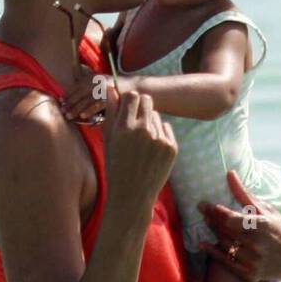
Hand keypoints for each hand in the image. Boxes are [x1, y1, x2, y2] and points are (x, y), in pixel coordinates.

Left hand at [60, 66, 121, 122]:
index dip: (69, 94)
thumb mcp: (101, 84)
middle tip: (63, 111)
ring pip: (87, 100)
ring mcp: (105, 89)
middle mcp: (99, 82)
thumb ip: (88, 87)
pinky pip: (98, 105)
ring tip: (69, 115)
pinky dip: (90, 110)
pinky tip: (83, 116)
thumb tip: (72, 95)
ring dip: (77, 108)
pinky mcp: (111, 97)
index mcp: (94, 78)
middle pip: (81, 93)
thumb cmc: (115, 89)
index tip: (61, 101)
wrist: (134, 88)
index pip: (78, 86)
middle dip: (70, 102)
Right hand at [102, 91, 176, 214]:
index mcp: (124, 128)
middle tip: (136, 120)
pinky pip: (166, 129)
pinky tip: (151, 151)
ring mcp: (160, 139)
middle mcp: (143, 131)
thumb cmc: (116, 165)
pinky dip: (160, 135)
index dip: (129, 100)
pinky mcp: (172, 147)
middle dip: (141, 106)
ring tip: (141, 143)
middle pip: (147, 101)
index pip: (131, 96)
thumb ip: (111, 111)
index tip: (127, 107)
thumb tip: (109, 87)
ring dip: (150, 123)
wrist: (132, 194)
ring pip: (156, 116)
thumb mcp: (108, 139)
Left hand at [200, 171, 280, 281]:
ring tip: (207, 222)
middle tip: (202, 210)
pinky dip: (213, 252)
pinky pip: (226, 262)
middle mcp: (257, 245)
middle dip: (211, 219)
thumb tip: (229, 174)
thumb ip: (245, 195)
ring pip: (224, 244)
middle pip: (224, 230)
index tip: (204, 204)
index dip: (214, 211)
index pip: (230, 219)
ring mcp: (253, 261)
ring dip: (213, 232)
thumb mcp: (267, 210)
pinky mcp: (250, 274)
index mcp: (262, 226)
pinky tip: (204, 244)